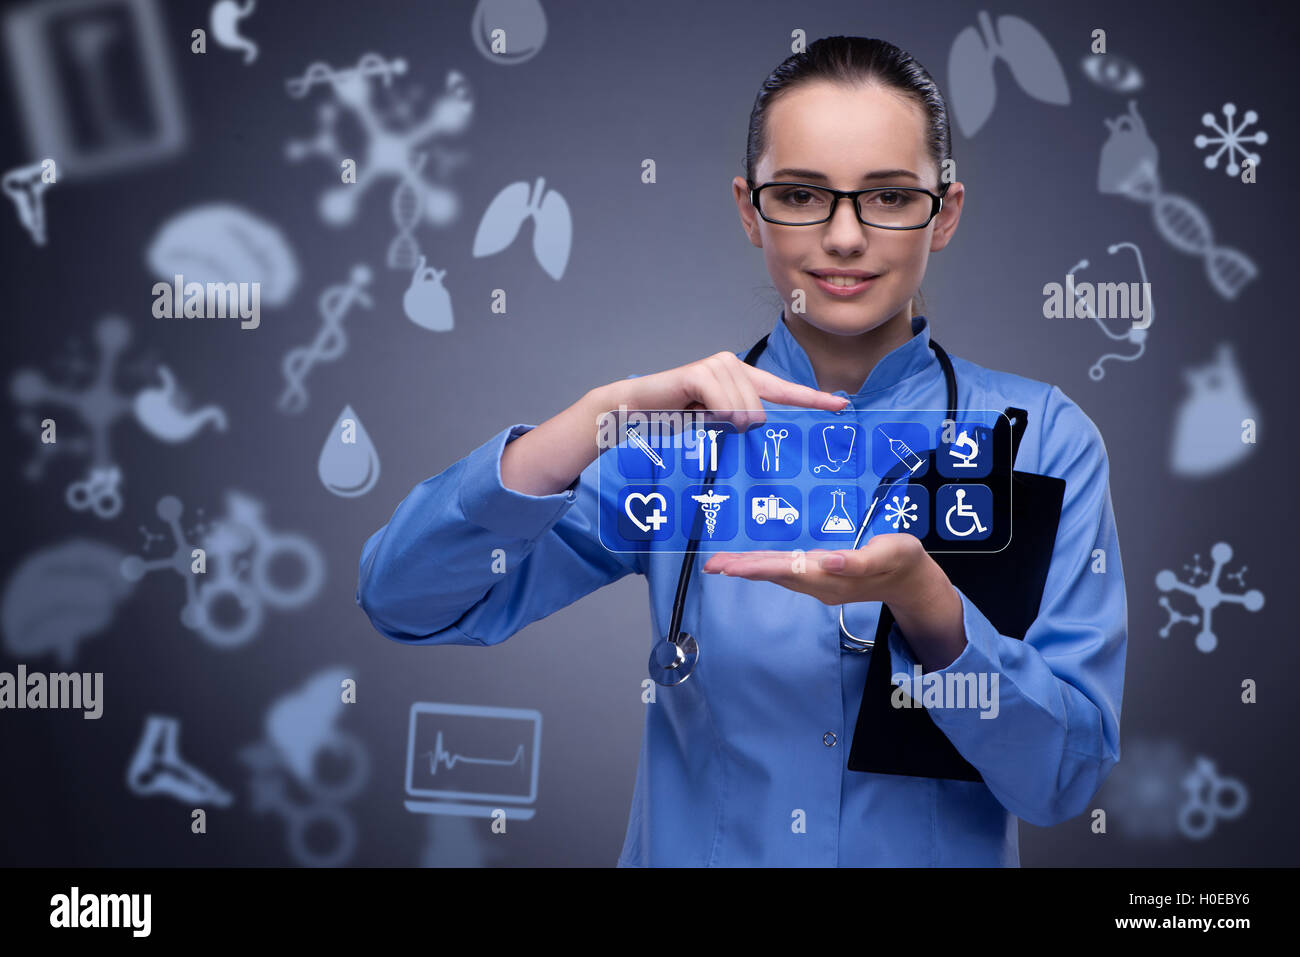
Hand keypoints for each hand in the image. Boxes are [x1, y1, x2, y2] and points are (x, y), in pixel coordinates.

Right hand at [598, 350, 848, 432]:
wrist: (636, 409)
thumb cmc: (676, 416)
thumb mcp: (716, 422)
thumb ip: (741, 421)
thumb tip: (760, 426)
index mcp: (743, 379)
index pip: (784, 391)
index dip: (814, 399)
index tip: (841, 405)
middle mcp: (735, 365)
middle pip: (761, 412)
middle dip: (739, 428)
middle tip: (710, 423)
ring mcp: (719, 364)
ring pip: (746, 412)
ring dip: (722, 424)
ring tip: (698, 416)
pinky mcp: (701, 372)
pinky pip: (727, 407)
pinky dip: (714, 417)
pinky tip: (695, 411)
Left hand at [701, 533, 926, 606]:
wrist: (911, 582)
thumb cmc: (902, 561)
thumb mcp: (889, 554)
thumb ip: (859, 560)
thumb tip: (827, 561)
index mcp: (832, 576)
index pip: (786, 571)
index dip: (756, 568)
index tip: (729, 569)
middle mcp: (820, 584)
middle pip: (774, 575)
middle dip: (741, 569)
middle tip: (709, 566)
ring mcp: (819, 584)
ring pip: (776, 575)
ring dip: (747, 569)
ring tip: (719, 565)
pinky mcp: (820, 579)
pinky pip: (785, 573)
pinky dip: (763, 568)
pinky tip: (748, 565)